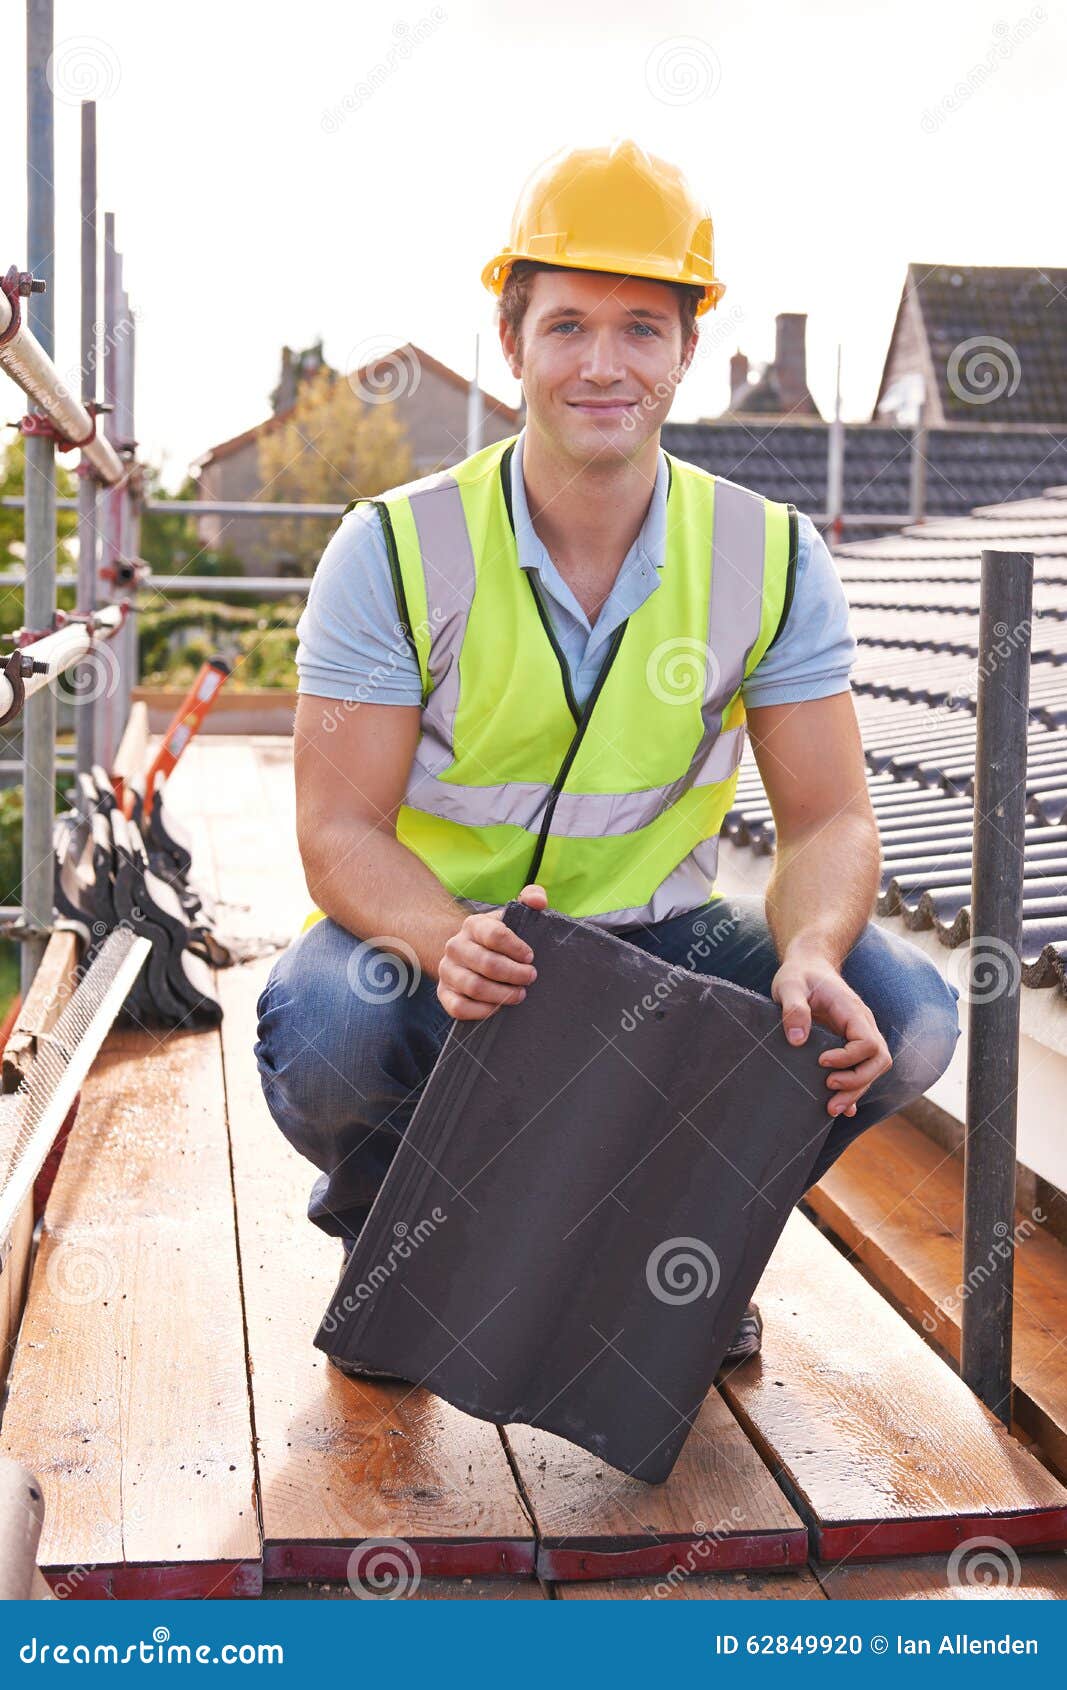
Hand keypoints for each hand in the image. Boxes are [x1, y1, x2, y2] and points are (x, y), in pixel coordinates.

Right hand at [436, 884, 546, 1020]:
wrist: (468, 952)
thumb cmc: (499, 936)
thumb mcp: (513, 914)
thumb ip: (530, 898)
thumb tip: (539, 901)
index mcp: (473, 925)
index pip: (495, 934)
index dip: (517, 948)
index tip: (531, 957)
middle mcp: (455, 946)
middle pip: (487, 964)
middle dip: (514, 974)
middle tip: (531, 978)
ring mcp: (447, 970)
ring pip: (474, 987)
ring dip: (502, 994)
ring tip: (519, 994)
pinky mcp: (443, 993)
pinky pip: (458, 1008)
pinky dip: (481, 1011)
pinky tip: (498, 1007)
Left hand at [771, 947, 891, 1117]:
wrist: (808, 967)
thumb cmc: (799, 975)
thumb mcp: (789, 985)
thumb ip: (794, 1008)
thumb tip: (797, 1040)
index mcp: (852, 1011)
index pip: (868, 1043)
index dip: (849, 1059)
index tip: (821, 1062)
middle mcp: (862, 1025)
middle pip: (878, 1061)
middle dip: (857, 1083)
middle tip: (829, 1097)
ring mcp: (858, 1036)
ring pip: (872, 1069)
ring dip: (855, 1091)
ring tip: (830, 1108)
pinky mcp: (850, 1045)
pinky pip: (862, 1070)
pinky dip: (854, 1090)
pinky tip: (841, 1108)